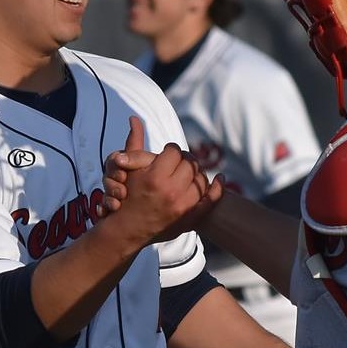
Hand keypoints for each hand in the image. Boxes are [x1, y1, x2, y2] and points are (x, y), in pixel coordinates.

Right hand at [99, 116, 222, 244]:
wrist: (129, 229)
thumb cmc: (127, 197)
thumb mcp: (128, 169)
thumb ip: (134, 142)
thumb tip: (135, 117)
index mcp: (155, 177)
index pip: (174, 152)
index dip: (171, 150)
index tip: (167, 154)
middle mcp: (171, 191)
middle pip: (190, 163)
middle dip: (185, 160)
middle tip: (179, 163)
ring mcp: (183, 206)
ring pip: (201, 178)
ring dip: (197, 173)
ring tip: (188, 174)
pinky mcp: (191, 217)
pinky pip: (212, 198)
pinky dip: (218, 187)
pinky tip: (219, 178)